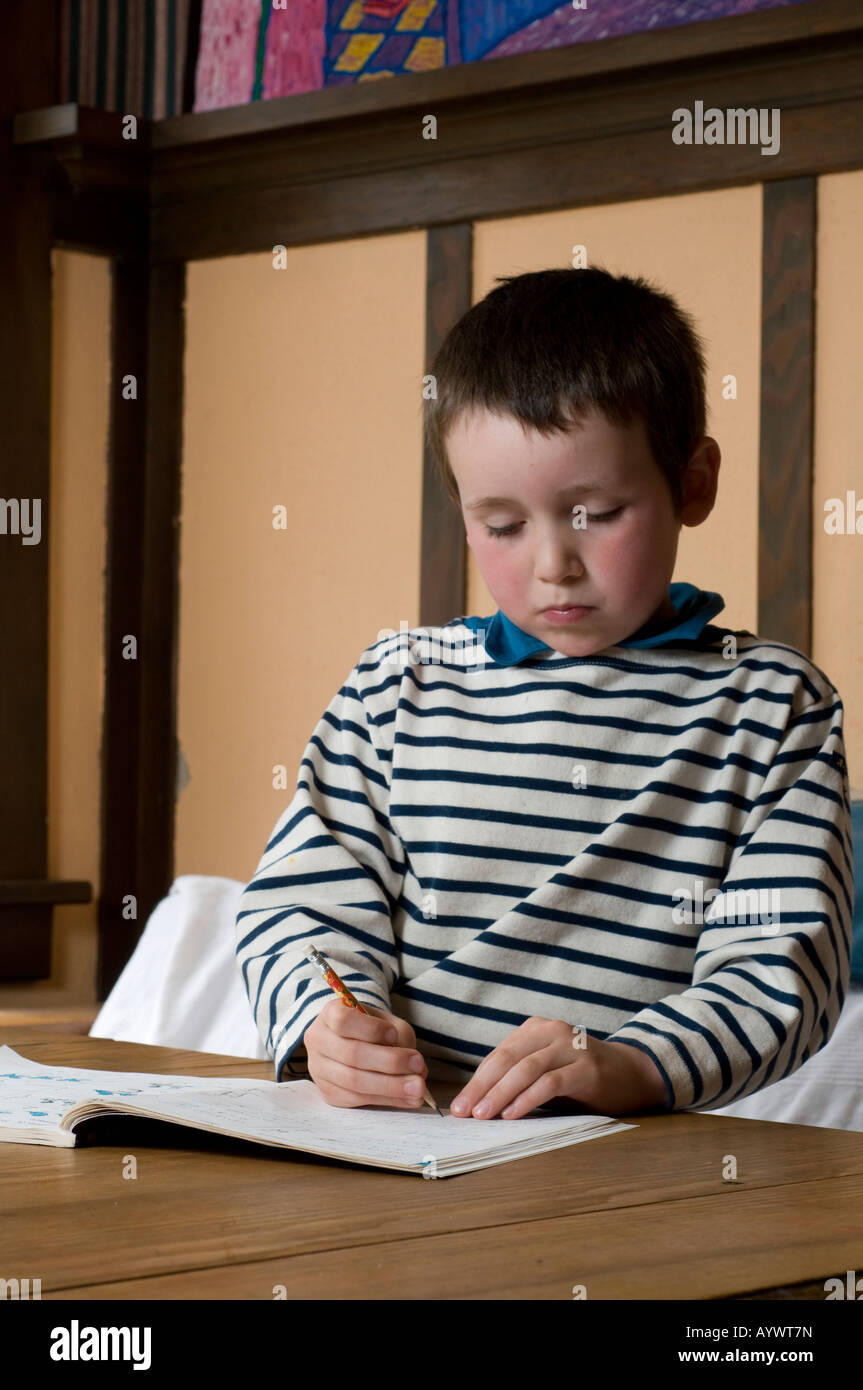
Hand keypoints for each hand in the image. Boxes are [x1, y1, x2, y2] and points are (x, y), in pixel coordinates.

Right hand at [305, 998, 428, 1109]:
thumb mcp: (386, 1022)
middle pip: (352, 1054)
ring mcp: (320, 1069)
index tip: (392, 1034)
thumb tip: (417, 1069)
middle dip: (390, 1062)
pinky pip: (357, 1099)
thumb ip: (401, 1039)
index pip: (343, 1021)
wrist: (352, 1042)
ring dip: (391, 1086)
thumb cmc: (371, 1028)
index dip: (370, 1029)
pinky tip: (407, 1099)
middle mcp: (319, 1041)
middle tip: (418, 1066)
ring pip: (354, 1081)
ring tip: (418, 1088)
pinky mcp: (328, 1093)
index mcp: (330, 1014)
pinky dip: (386, 1100)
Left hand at [449, 1018, 667, 1119]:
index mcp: (536, 1029)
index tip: (459, 1106)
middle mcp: (552, 1031)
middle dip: (482, 1087)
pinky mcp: (587, 1068)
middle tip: (465, 1113)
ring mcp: (571, 1047)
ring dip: (501, 1094)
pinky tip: (513, 1113)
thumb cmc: (579, 1076)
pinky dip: (528, 1098)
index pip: (498, 1055)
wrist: (631, 1074)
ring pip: (526, 1069)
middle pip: (507, 1059)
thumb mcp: (545, 1070)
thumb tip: (478, 1103)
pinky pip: (550, 1082)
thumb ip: (517, 1078)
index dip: (476, 1081)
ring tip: (484, 1115)